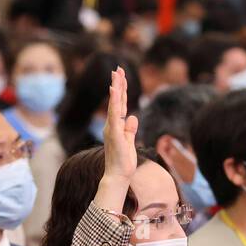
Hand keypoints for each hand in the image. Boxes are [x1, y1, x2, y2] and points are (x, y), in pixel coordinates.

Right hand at [102, 66, 138, 182]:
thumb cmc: (123, 162)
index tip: (121, 77)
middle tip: (118, 68)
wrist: (118, 176)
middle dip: (117, 84)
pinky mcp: (114, 133)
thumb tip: (133, 117)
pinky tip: (115, 90)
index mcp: (117, 127)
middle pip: (117, 101)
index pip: (121, 105)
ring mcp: (112, 128)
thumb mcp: (130, 142)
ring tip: (116, 74)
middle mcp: (112, 125)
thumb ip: (130, 130)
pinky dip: (115, 101)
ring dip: (116, 88)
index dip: (122, 91)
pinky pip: (115, 114)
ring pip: (115, 104)